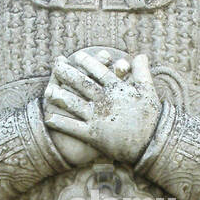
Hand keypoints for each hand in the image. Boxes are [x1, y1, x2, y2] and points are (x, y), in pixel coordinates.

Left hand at [43, 50, 161, 162]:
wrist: (151, 144)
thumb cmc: (150, 117)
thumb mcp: (148, 91)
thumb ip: (142, 71)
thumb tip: (141, 54)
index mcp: (117, 89)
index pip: (99, 72)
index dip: (87, 63)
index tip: (77, 56)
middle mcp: (105, 101)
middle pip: (82, 84)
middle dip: (67, 74)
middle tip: (56, 66)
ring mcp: (98, 118)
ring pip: (74, 104)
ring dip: (60, 97)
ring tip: (48, 91)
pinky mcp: (94, 135)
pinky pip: (73, 127)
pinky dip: (61, 123)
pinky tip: (49, 118)